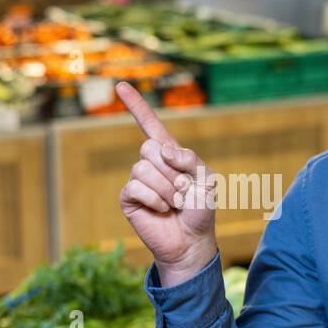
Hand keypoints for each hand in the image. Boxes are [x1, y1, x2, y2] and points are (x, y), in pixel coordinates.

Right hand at [116, 81, 217, 285]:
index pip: (150, 125)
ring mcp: (138, 181)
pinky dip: (156, 200)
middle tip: (183, 192)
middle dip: (172, 171)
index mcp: (170, 154)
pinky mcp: (129, 198)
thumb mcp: (207, 180)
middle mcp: (151, 163)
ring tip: (175, 204)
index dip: (136, 106)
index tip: (120, 86)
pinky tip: (162, 211)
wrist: (192, 241)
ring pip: (143, 168)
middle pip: (149, 147)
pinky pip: (137, 187)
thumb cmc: (201, 210)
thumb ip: (190, 159)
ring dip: (167, 188)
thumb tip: (163, 150)